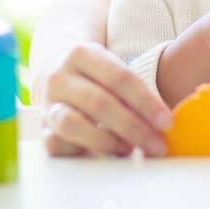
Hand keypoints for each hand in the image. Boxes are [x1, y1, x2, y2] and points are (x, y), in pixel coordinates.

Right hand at [32, 41, 173, 157]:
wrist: (55, 71)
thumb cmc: (97, 76)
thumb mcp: (112, 70)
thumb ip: (133, 92)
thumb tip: (164, 123)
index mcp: (82, 53)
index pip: (119, 77)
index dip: (146, 102)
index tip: (167, 122)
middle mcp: (60, 76)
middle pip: (99, 102)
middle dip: (133, 127)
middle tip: (157, 145)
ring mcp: (47, 103)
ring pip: (72, 123)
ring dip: (106, 141)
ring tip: (129, 150)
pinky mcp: (42, 128)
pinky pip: (56, 144)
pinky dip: (81, 151)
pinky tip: (103, 155)